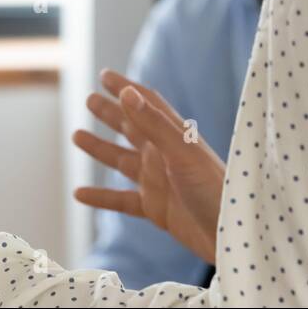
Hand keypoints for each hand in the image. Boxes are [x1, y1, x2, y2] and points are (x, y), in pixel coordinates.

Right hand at [71, 69, 224, 265]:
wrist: (231, 233)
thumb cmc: (214, 188)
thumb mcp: (181, 153)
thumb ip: (153, 123)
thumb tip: (127, 92)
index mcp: (174, 135)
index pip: (146, 103)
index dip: (125, 88)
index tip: (105, 75)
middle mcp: (164, 155)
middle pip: (132, 128)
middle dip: (111, 113)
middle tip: (88, 100)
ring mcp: (159, 181)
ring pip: (122, 161)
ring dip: (100, 149)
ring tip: (76, 136)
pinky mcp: (156, 208)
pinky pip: (121, 200)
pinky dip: (100, 197)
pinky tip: (79, 194)